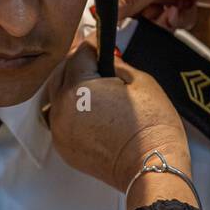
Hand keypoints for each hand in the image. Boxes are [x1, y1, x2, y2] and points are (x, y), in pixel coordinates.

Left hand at [46, 42, 189, 192]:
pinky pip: (60, 120)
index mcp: (78, 88)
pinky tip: (90, 111)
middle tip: (97, 63)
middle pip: (61, 74)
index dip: (92, 46)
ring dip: (71, 88)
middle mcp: (61, 108)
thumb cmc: (151, 127)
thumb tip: (107, 57)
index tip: (100, 44)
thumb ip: (116, 64)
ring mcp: (59, 130)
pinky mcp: (63, 147)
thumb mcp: (140, 81)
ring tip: (94, 87)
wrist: (152, 164)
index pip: (78, 54)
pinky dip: (71, 112)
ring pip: (57, 98)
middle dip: (78, 65)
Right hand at [107, 0, 209, 28]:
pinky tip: (189, 9)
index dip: (115, 10)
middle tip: (160, 16)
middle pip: (130, 5)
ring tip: (180, 10)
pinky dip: (178, 18)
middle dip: (145, 16)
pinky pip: (168, 16)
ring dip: (164, 19)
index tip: (120, 29)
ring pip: (149, 15)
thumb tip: (103, 17)